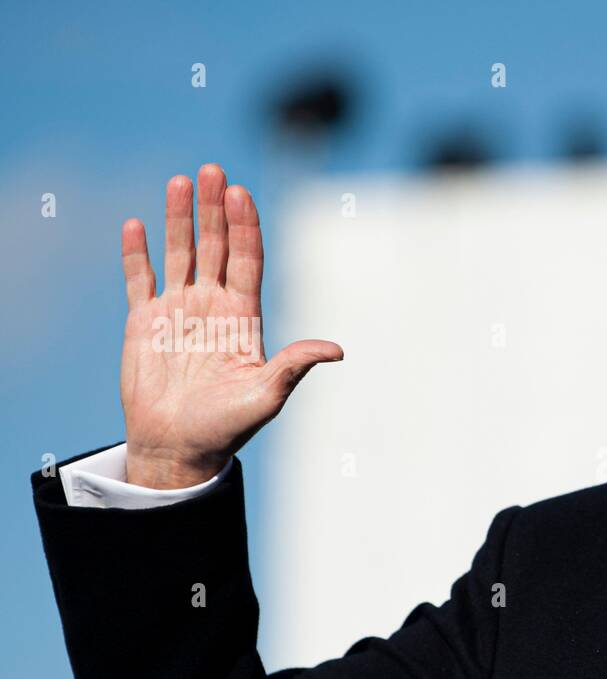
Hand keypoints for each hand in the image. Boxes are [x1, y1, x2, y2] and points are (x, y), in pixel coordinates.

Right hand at [119, 163, 342, 487]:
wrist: (181, 446)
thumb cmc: (228, 425)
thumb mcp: (268, 394)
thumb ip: (295, 365)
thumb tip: (337, 350)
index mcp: (244, 317)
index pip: (248, 260)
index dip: (246, 227)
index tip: (242, 195)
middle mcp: (213, 305)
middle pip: (216, 246)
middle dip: (215, 210)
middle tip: (213, 171)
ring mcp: (178, 310)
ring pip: (180, 253)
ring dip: (179, 218)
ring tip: (181, 181)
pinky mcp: (144, 322)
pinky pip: (140, 279)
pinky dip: (137, 253)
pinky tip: (136, 225)